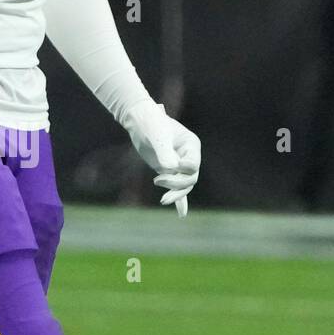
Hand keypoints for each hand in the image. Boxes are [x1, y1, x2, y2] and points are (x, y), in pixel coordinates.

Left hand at [125, 99, 200, 216]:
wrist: (139, 120)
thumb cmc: (150, 124)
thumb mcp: (157, 137)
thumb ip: (165, 152)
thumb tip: (171, 169)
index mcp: (191, 146)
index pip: (193, 166)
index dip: (184, 170)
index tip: (171, 168)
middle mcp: (187, 157)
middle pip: (189, 178)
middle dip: (175, 183)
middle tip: (157, 180)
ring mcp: (178, 165)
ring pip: (183, 186)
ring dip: (175, 194)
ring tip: (163, 200)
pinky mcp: (167, 171)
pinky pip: (177, 188)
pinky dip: (179, 201)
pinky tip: (181, 214)